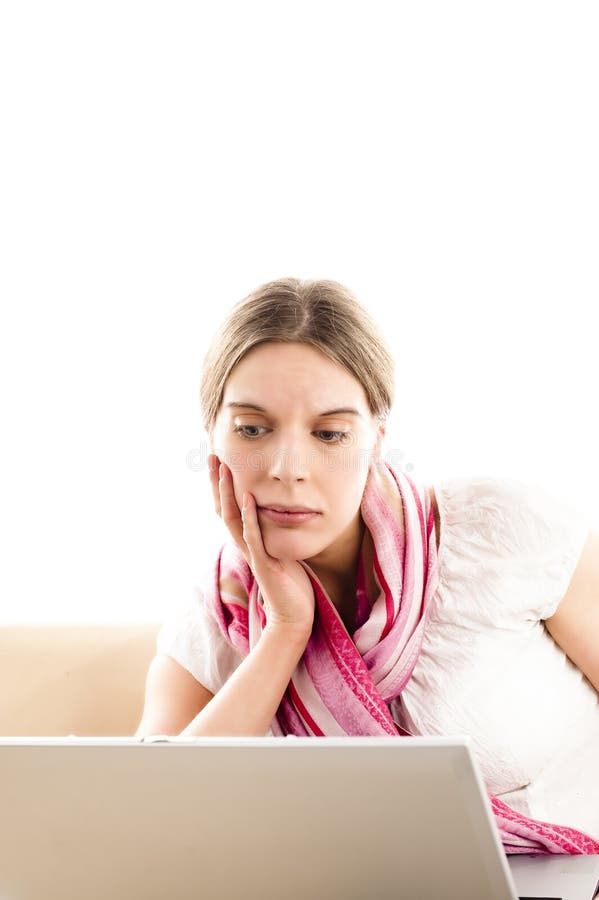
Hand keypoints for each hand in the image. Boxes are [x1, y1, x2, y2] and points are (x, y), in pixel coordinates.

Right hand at [208, 454, 314, 634]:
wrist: (293, 616)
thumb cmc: (290, 585)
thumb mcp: (278, 551)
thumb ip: (271, 535)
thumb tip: (274, 516)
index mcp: (247, 541)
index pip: (228, 508)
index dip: (222, 486)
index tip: (220, 461)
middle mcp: (244, 545)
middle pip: (223, 508)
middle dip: (219, 481)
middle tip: (213, 456)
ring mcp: (252, 554)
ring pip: (233, 519)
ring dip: (228, 493)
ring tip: (226, 469)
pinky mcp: (264, 565)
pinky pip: (253, 537)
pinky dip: (249, 517)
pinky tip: (247, 498)